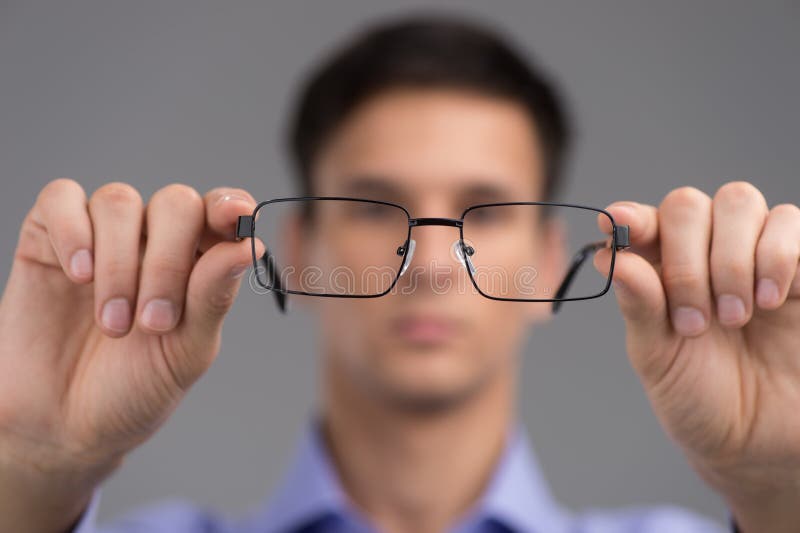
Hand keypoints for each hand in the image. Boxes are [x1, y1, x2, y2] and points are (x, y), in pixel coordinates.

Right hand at [0, 180, 262, 531]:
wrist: (60, 426)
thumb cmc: (132, 390)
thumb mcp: (185, 351)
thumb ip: (213, 296)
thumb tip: (250, 245)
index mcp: (198, 262)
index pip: (219, 213)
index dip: (229, 206)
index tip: (234, 216)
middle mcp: (152, 240)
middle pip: (175, 203)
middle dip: (168, 261)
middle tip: (154, 323)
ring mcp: (101, 236)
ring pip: (119, 201)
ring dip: (119, 264)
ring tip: (113, 325)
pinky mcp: (46, 238)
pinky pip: (61, 197)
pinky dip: (72, 229)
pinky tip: (78, 276)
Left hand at [593, 181, 799, 530]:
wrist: (762, 444)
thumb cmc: (701, 399)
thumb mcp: (658, 358)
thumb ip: (640, 306)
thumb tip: (610, 255)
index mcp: (659, 272)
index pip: (644, 223)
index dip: (632, 218)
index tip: (619, 224)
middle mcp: (704, 254)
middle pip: (688, 204)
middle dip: (686, 257)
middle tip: (696, 320)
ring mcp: (753, 254)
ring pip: (739, 202)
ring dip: (730, 258)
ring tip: (735, 318)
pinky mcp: (799, 268)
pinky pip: (790, 222)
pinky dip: (776, 254)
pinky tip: (769, 300)